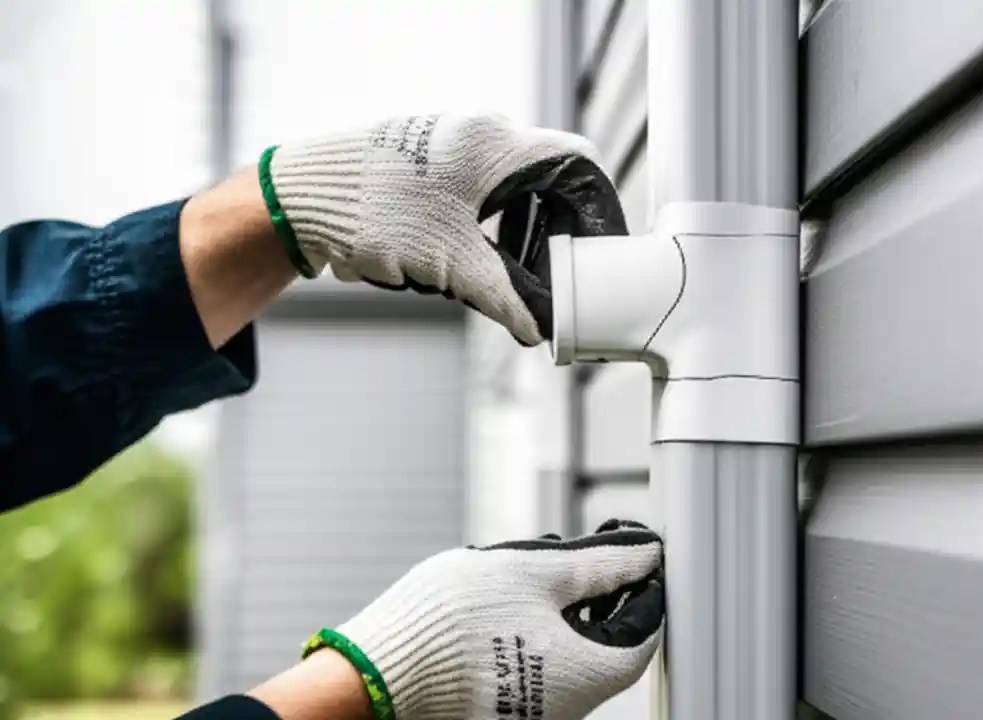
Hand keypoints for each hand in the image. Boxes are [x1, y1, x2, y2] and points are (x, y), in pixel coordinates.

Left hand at [261, 114, 626, 345]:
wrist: (298, 199)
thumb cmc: (374, 213)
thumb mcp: (451, 263)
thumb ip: (505, 297)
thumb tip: (540, 328)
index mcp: (499, 145)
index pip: (579, 164)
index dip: (599, 209)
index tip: (602, 249)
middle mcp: (480, 136)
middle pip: (545, 186)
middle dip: (543, 238)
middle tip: (547, 278)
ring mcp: (451, 149)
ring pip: (506, 198)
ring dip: (502, 242)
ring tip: (474, 274)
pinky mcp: (426, 167)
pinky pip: (471, 201)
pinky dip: (471, 236)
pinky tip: (440, 262)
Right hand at [303, 520, 663, 719]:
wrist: (378, 670)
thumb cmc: (455, 621)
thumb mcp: (535, 573)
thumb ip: (598, 565)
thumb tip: (645, 555)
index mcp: (590, 675)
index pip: (645, 629)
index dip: (645, 584)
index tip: (636, 553)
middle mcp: (571, 706)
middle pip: (609, 643)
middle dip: (604, 594)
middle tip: (592, 554)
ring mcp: (537, 712)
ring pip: (573, 653)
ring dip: (568, 611)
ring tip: (544, 570)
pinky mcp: (506, 710)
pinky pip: (540, 668)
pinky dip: (539, 633)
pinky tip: (514, 601)